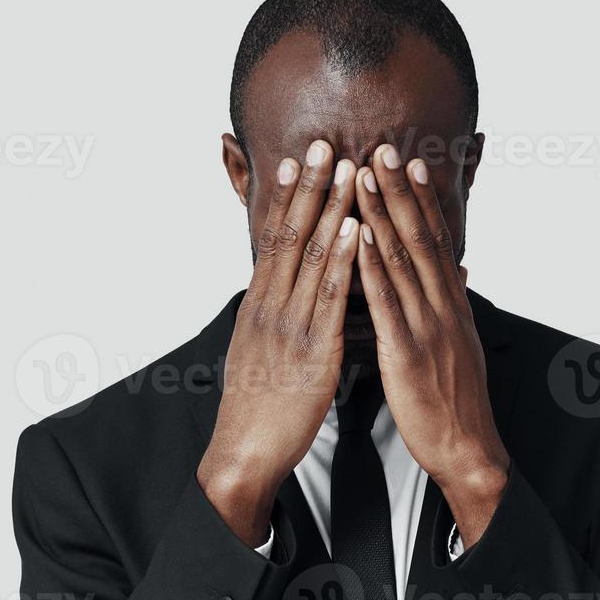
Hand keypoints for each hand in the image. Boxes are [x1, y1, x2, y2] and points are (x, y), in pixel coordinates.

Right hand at [198, 141, 360, 545]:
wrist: (243, 455)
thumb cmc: (257, 409)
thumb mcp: (256, 352)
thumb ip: (271, 318)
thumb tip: (277, 295)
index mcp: (258, 306)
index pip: (273, 239)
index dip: (288, 197)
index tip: (299, 159)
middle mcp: (269, 308)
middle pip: (290, 236)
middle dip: (310, 188)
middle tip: (325, 144)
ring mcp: (288, 328)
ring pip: (311, 258)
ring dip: (331, 210)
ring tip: (349, 170)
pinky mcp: (312, 353)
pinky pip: (329, 300)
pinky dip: (343, 262)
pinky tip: (355, 232)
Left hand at [354, 144, 509, 546]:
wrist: (468, 449)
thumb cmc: (456, 403)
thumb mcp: (461, 345)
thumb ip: (454, 305)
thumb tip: (456, 271)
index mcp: (452, 305)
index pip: (435, 242)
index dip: (422, 201)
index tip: (409, 163)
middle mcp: (443, 306)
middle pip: (420, 238)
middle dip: (399, 191)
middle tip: (381, 149)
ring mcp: (427, 326)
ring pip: (402, 260)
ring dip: (381, 214)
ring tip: (363, 176)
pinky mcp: (407, 351)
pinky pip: (387, 301)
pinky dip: (371, 266)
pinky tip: (357, 237)